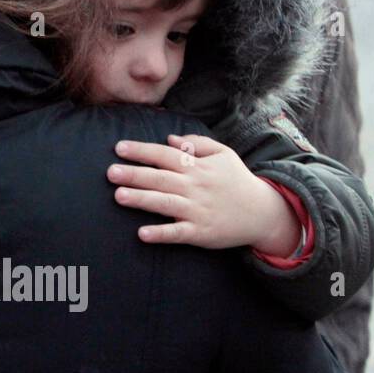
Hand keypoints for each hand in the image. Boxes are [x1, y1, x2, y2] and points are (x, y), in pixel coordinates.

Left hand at [108, 133, 301, 252]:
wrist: (264, 213)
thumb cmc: (237, 180)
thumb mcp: (224, 155)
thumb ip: (198, 143)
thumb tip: (170, 139)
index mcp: (197, 167)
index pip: (165, 155)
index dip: (142, 151)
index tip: (119, 148)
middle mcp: (194, 187)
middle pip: (160, 178)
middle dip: (134, 174)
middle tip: (109, 172)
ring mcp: (197, 210)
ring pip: (165, 203)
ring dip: (141, 199)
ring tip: (118, 196)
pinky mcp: (200, 232)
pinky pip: (178, 233)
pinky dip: (161, 233)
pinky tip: (142, 234)